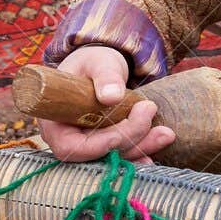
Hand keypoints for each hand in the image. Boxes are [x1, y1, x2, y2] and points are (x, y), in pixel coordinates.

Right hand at [37, 45, 175, 164]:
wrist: (101, 67)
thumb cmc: (92, 62)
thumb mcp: (98, 62)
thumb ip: (104, 76)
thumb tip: (111, 96)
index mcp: (55, 123)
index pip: (71, 147)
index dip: (99, 144)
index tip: (124, 128)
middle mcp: (68, 140)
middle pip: (96, 154)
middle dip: (128, 140)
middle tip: (150, 112)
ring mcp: (88, 146)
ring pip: (113, 157)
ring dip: (141, 146)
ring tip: (166, 133)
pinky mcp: (106, 146)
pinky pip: (123, 155)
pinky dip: (143, 150)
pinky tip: (159, 142)